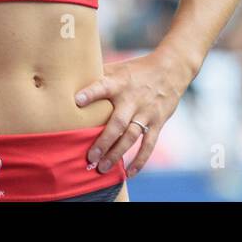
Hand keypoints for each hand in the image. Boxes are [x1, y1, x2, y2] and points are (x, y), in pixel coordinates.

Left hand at [74, 51, 190, 179]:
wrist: (171, 69)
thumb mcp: (118, 68)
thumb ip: (98, 76)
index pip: (103, 86)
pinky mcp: (158, 122)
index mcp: (120, 83)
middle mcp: (133, 99)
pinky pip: (149, 144)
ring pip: (131, 136)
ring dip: (117, 154)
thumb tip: (70, 81)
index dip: (91, 93)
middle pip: (117, 122)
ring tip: (103, 168)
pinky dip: (140, 160)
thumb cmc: (136, 70)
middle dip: (103, 141)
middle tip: (90, 157)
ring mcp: (146, 112)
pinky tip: (129, 173)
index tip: (76, 100)